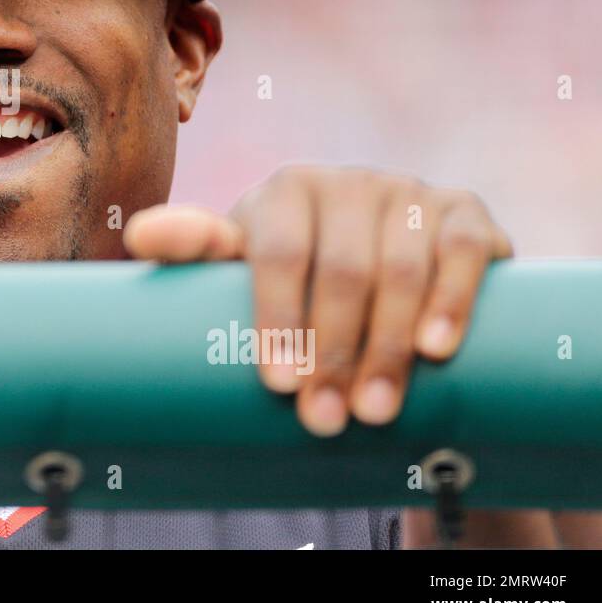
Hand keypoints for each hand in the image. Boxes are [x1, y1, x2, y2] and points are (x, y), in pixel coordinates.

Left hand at [123, 165, 512, 435]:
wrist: (376, 262)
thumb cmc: (289, 274)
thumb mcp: (239, 261)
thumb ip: (191, 248)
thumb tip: (139, 233)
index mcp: (284, 192)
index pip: (278, 252)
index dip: (277, 317)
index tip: (278, 384)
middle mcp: (346, 182)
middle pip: (342, 269)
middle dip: (332, 351)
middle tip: (324, 420)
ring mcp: (408, 192)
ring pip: (401, 268)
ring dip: (389, 346)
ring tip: (374, 411)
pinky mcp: (463, 210)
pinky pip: (462, 250)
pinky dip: (452, 301)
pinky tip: (438, 350)